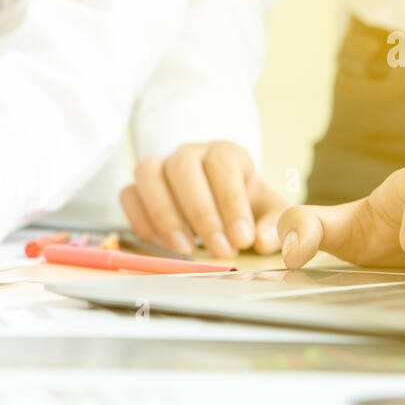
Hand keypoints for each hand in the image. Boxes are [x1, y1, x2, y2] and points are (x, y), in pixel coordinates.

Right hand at [120, 141, 287, 256]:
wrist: (220, 205)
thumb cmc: (246, 208)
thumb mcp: (270, 213)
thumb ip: (275, 225)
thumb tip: (261, 240)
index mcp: (224, 153)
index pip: (222, 166)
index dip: (232, 203)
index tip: (243, 240)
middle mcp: (188, 154)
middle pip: (182, 167)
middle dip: (201, 213)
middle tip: (220, 251)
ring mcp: (159, 168)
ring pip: (147, 174)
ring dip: (165, 215)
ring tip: (187, 249)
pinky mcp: (138, 188)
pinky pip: (128, 195)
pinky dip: (142, 220)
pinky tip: (165, 245)